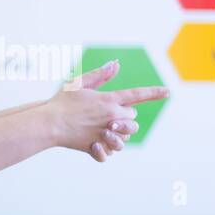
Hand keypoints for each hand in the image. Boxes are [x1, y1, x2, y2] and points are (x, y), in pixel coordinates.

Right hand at [43, 60, 169, 162]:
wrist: (47, 124)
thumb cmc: (60, 102)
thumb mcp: (78, 83)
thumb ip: (100, 74)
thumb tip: (116, 63)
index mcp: (109, 99)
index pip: (138, 94)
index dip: (154, 92)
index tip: (167, 91)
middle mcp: (110, 116)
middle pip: (132, 117)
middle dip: (125, 116)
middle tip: (109, 115)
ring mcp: (104, 132)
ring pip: (125, 135)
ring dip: (118, 133)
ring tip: (105, 129)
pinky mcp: (96, 146)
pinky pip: (111, 151)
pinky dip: (106, 149)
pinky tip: (97, 143)